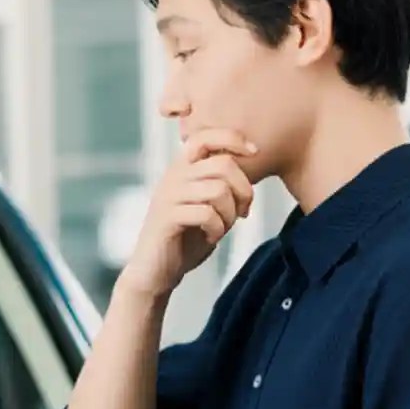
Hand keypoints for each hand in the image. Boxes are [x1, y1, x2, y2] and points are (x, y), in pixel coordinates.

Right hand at [117, 129, 256, 297]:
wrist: (154, 272)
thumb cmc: (184, 240)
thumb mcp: (207, 207)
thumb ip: (221, 187)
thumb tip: (248, 170)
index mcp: (182, 169)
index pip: (205, 136)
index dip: (234, 139)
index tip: (254, 153)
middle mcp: (172, 176)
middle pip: (223, 164)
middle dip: (244, 190)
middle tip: (243, 212)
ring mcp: (168, 196)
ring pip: (218, 190)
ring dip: (230, 213)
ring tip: (224, 228)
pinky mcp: (166, 218)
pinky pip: (206, 213)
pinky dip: (217, 228)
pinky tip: (212, 237)